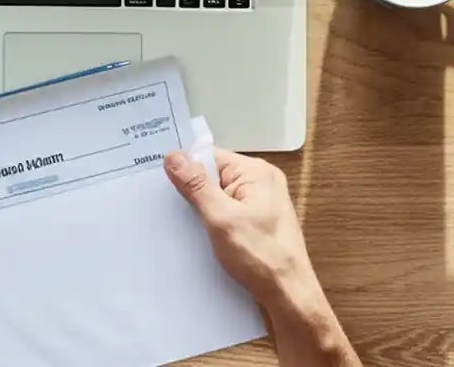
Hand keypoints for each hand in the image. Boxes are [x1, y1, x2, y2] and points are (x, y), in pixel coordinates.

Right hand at [163, 148, 309, 302]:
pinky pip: (228, 211)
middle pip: (214, 175)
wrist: (289, 295)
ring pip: (219, 196)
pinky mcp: (259, 221)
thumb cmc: (262, 257)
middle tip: (174, 207)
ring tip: (190, 224)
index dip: (186, 168)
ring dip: (203, 209)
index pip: (211, 157)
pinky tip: (204, 235)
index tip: (163, 181)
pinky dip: (214, 221)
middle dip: (193, 191)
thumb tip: (174, 156)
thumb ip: (196, 186)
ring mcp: (262, 203)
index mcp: (257, 173)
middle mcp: (262, 182)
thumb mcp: (221, 218)